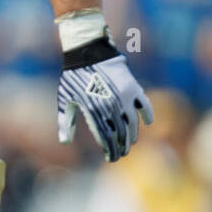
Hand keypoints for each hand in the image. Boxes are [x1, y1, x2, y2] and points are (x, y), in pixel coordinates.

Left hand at [57, 43, 153, 162]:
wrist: (87, 53)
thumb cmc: (73, 77)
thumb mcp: (65, 99)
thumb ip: (65, 121)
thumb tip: (64, 141)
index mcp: (93, 111)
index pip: (105, 138)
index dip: (110, 150)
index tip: (111, 158)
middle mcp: (110, 106)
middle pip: (120, 133)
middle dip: (121, 147)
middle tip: (122, 155)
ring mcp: (123, 96)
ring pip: (132, 122)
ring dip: (133, 135)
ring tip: (130, 143)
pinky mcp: (132, 86)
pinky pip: (144, 104)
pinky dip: (148, 114)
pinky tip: (148, 123)